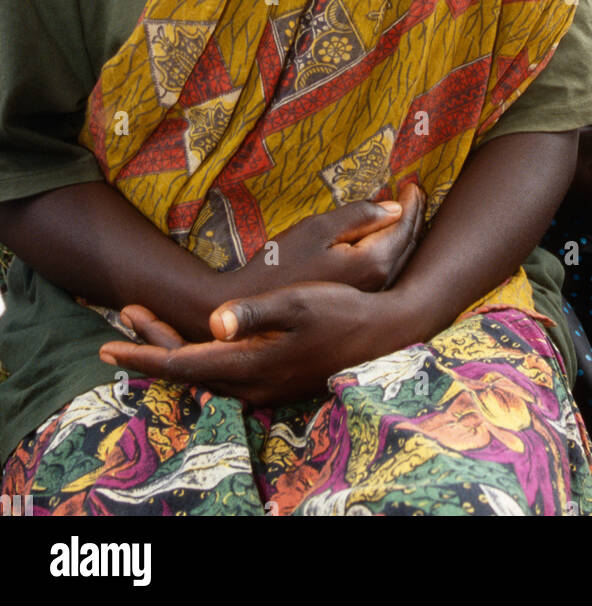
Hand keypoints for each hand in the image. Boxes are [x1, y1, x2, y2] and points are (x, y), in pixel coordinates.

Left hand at [100, 283, 400, 405]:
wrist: (385, 333)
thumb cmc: (343, 311)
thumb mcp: (299, 302)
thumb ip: (255, 313)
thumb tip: (213, 321)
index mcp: (250, 365)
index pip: (182, 364)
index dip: (143, 354)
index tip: (109, 346)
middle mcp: (251, 384)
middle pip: (185, 373)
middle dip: (149, 351)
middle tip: (116, 333)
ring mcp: (263, 386)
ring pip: (202, 375)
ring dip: (171, 354)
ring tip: (146, 331)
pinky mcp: (274, 380)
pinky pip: (221, 375)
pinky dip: (197, 360)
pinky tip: (195, 346)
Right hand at [225, 183, 424, 299]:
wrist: (256, 309)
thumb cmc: (281, 264)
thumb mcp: (317, 229)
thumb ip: (358, 216)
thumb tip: (395, 208)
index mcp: (374, 261)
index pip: (404, 226)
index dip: (412, 203)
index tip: (413, 184)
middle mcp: (381, 283)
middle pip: (409, 244)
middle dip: (415, 216)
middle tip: (416, 193)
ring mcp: (372, 297)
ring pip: (402, 260)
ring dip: (407, 234)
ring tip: (407, 213)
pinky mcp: (361, 304)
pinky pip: (389, 272)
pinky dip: (395, 251)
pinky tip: (388, 240)